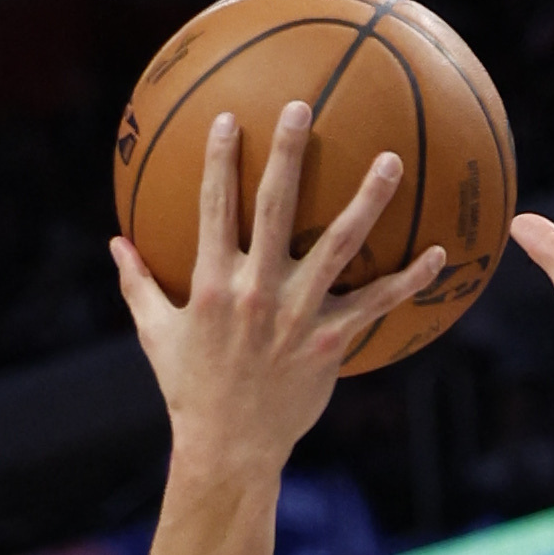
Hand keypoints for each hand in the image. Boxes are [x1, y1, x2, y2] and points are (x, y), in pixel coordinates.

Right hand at [112, 100, 444, 478]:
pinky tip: (438, 253)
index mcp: (211, 284)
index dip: (219, 160)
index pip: (213, 208)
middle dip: (287, 153)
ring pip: (338, 245)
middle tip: (303, 105)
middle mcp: (256, 291)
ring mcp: (297, 315)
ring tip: (390, 160)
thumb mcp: (155, 335)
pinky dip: (409, 280)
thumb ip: (137, 283)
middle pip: (275, 208)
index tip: (229, 117)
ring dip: (366, 200)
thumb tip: (115, 243)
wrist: (229, 449)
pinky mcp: (330, 342)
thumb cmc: (190, 390)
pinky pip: (376, 303)